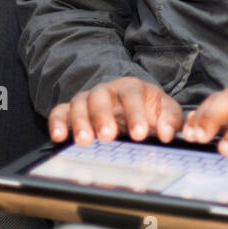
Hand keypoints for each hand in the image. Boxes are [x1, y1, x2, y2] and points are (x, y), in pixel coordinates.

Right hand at [47, 76, 183, 144]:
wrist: (132, 105)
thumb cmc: (148, 108)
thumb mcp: (165, 110)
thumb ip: (170, 120)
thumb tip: (166, 133)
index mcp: (131, 87)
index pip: (131, 95)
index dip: (135, 114)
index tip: (139, 134)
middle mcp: (106, 91)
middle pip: (100, 97)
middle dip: (103, 116)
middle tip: (107, 136)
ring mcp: (87, 99)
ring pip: (79, 104)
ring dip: (80, 122)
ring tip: (85, 141)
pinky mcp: (71, 111)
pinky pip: (60, 112)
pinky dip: (57, 122)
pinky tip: (59, 137)